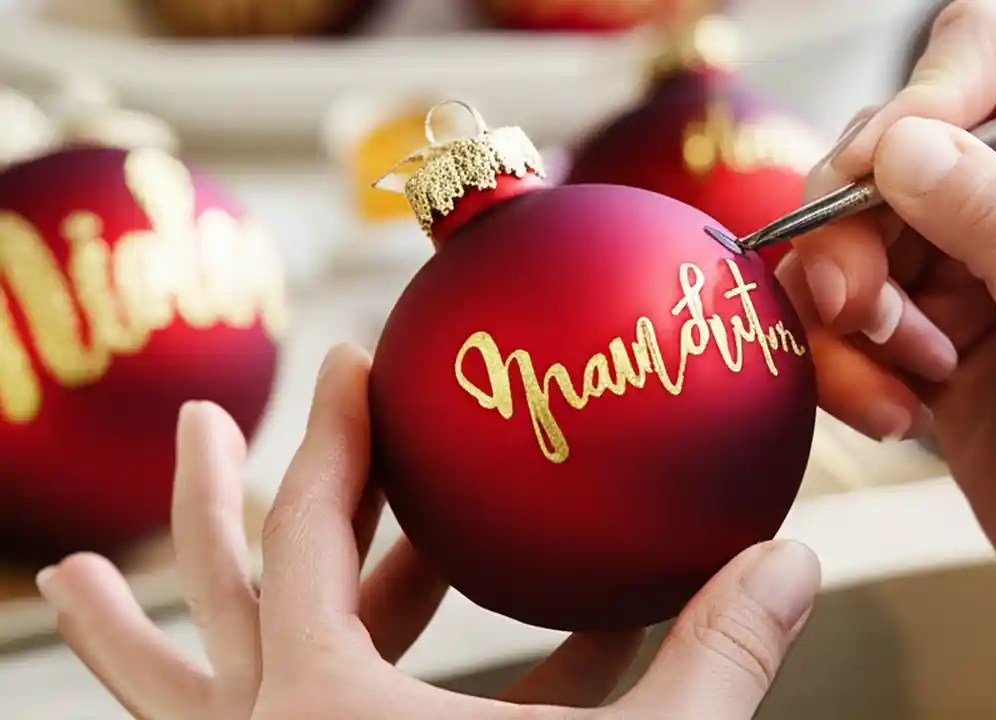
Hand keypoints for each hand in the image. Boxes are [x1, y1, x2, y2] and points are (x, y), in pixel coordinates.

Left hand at [37, 344, 819, 718]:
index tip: (354, 359)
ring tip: (115, 567)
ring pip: (209, 680)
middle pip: (225, 591)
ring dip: (188, 614)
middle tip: (208, 420)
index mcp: (323, 710)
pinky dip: (314, 676)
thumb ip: (713, 661)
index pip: (306, 530)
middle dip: (214, 499)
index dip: (337, 434)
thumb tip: (796, 559)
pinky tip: (379, 656)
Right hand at [777, 0, 995, 697]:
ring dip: (848, 307)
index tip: (881, 173)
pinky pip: (842, 316)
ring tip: (899, 373)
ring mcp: (970, 270)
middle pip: (891, 149)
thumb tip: (904, 142)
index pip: (990, 59)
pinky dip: (847, 363)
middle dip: (855, 225)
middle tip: (857, 299)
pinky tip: (897, 409)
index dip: (923, 99)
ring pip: (849, 234)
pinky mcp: (925, 335)